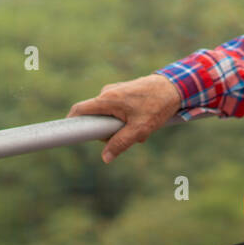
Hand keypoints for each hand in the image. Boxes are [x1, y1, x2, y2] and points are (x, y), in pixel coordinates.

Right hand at [66, 73, 181, 162]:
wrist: (175, 86)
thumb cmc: (157, 105)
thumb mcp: (139, 129)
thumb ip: (120, 143)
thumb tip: (105, 158)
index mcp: (107, 100)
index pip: (79, 110)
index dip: (71, 122)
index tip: (69, 134)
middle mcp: (108, 93)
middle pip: (96, 118)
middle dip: (109, 132)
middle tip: (128, 136)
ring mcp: (116, 92)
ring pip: (110, 116)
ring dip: (122, 127)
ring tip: (142, 128)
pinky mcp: (124, 93)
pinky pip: (118, 111)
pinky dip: (128, 120)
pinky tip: (144, 122)